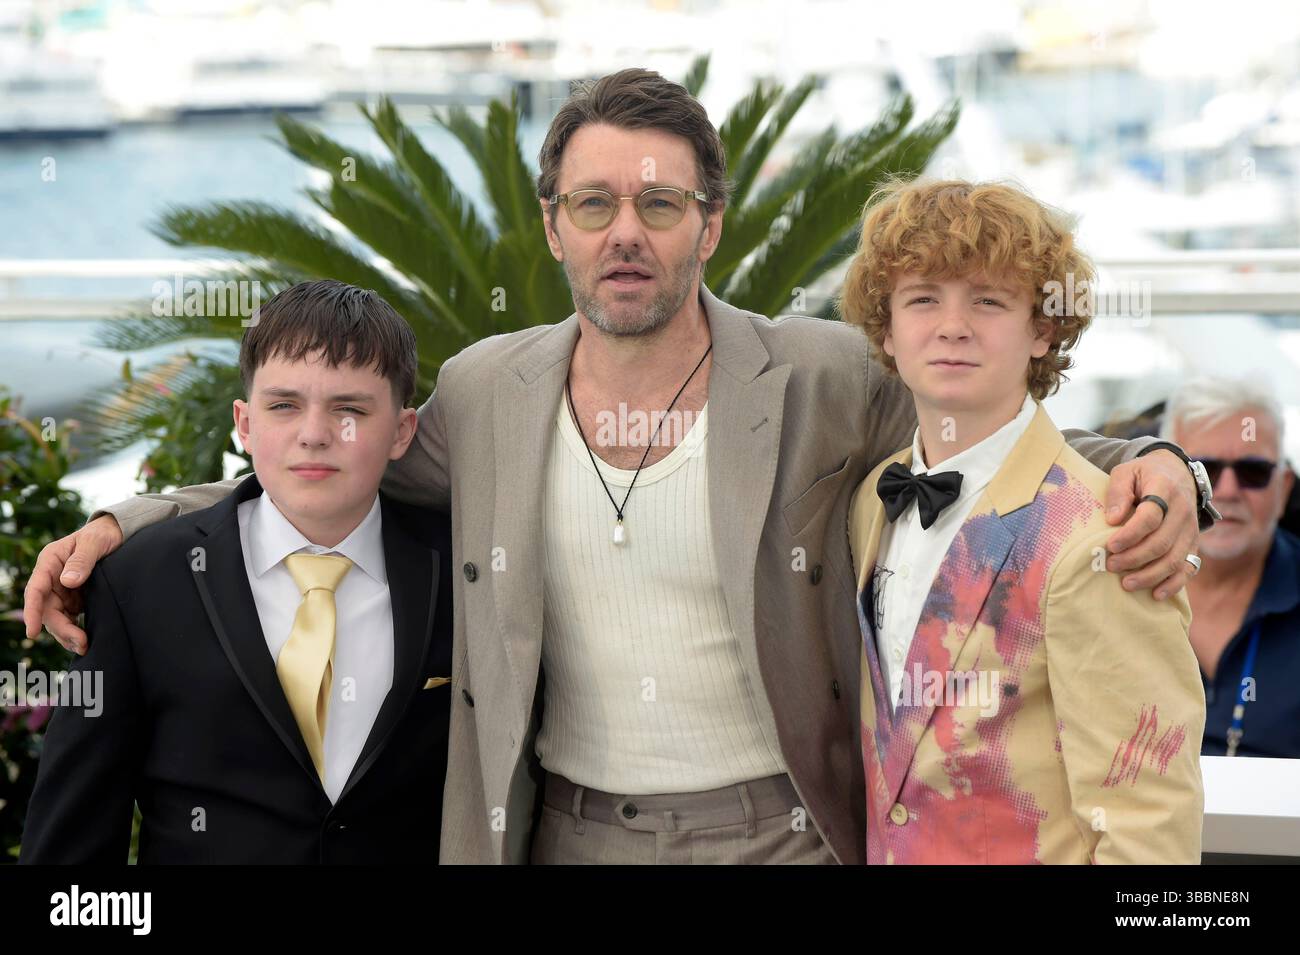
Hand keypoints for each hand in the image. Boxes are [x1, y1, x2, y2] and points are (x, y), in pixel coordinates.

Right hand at [22, 515, 123, 654]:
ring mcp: (62, 590)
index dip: (32, 612)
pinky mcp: (74, 598)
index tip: (32, 632)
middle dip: (61, 629)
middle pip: (47, 609)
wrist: (118, 533)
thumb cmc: (104, 534)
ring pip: (57, 617)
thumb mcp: (95, 542)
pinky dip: (75, 630)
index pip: (36, 589)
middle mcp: (52, 578)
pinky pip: (69, 617)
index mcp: (50, 562)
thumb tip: (67, 581)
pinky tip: (85, 641)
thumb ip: (82, 560)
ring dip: (67, 634)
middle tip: (81, 643)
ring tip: (84, 646)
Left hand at [1103, 450, 1199, 600]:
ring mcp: (1191, 529)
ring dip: (1150, 575)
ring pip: (1175, 559)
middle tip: (1111, 565)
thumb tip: (1112, 519)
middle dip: (1134, 558)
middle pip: (1162, 542)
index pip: (1151, 516)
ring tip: (1126, 584)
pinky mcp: (1193, 543)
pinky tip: (1156, 594)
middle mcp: (1183, 511)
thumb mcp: (1126, 472)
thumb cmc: (1144, 475)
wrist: (1176, 473)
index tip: (1110, 545)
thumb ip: (1117, 491)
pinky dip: (1174, 584)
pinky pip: (1189, 568)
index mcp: (1165, 489)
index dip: (1130, 534)